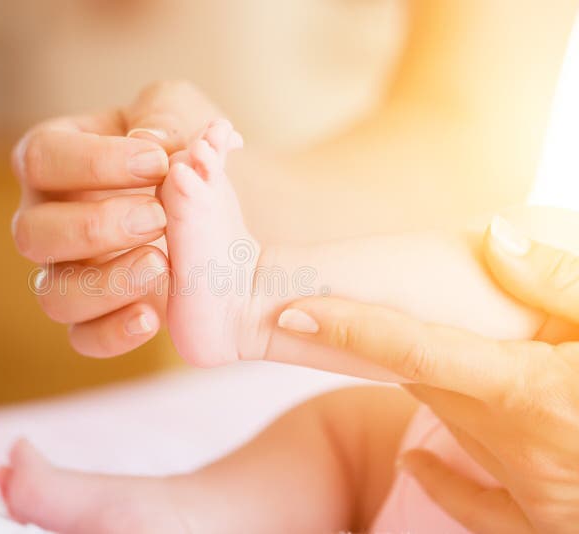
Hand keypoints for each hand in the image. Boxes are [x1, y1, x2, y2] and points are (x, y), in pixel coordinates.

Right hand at [11, 81, 222, 356]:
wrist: (220, 205)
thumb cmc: (185, 151)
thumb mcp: (181, 113)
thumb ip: (164, 116)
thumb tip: (147, 141)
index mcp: (55, 158)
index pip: (41, 158)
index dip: (94, 162)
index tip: (157, 162)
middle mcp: (47, 218)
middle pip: (32, 233)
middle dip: (97, 226)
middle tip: (158, 217)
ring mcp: (65, 272)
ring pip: (52, 294)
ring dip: (105, 282)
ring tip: (161, 262)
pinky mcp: (96, 316)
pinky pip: (84, 338)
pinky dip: (113, 332)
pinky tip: (152, 315)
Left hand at [276, 211, 578, 532]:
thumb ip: (564, 281)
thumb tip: (494, 239)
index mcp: (530, 393)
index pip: (410, 351)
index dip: (345, 327)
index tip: (291, 311)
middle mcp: (516, 446)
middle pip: (421, 383)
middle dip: (383, 345)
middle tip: (352, 308)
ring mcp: (533, 494)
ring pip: (447, 425)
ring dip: (424, 388)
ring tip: (411, 350)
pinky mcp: (549, 525)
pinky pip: (475, 504)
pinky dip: (443, 478)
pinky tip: (418, 459)